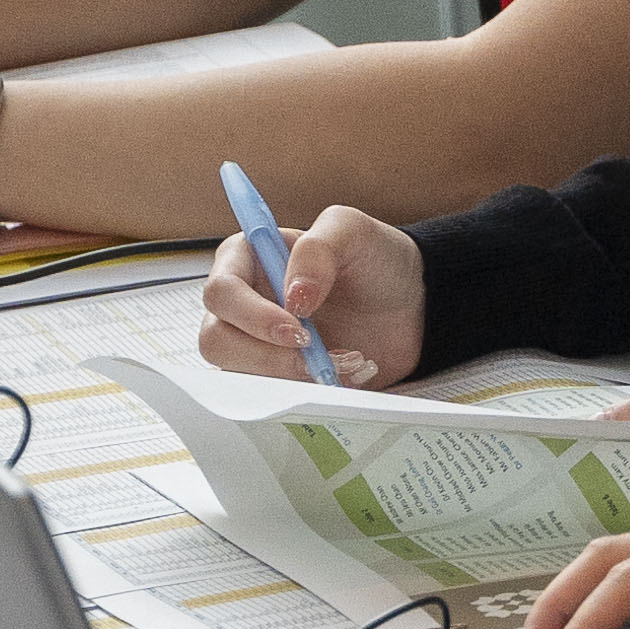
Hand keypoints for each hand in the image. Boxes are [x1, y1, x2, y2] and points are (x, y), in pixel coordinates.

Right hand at [198, 203, 420, 384]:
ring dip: (289, 376)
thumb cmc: (375, 259)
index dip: (251, 315)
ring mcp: (256, 343)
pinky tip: (344, 374)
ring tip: (341, 361)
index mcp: (246, 258)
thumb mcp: (351, 232)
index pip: (221, 292)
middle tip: (314, 351)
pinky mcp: (278, 375)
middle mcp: (243, 302)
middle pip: (217, 339)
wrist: (412, 305)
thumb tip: (293, 296)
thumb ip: (317, 249)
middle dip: (266, 355)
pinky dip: (307, 392)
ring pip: (238, 374)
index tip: (296, 326)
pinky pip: (271, 396)